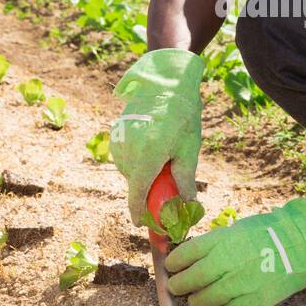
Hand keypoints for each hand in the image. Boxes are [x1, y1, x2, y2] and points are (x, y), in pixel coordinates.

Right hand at [109, 48, 204, 225]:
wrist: (164, 81)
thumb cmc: (182, 114)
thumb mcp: (189, 148)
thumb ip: (184, 178)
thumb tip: (187, 203)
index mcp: (148, 156)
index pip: (137, 194)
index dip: (138, 212)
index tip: (141, 224)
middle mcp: (129, 150)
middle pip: (135, 183)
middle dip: (148, 189)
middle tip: (168, 180)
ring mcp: (119, 141)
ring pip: (130, 170)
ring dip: (143, 172)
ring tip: (163, 153)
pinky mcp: (116, 133)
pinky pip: (125, 156)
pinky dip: (137, 159)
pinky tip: (152, 144)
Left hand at [166, 183, 305, 305]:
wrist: (299, 249)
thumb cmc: (263, 236)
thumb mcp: (232, 231)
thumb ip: (209, 246)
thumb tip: (183, 261)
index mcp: (220, 242)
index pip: (182, 256)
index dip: (172, 264)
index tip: (172, 267)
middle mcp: (226, 265)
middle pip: (186, 282)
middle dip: (177, 286)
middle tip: (176, 286)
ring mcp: (238, 287)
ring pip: (200, 302)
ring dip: (194, 300)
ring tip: (197, 296)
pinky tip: (220, 299)